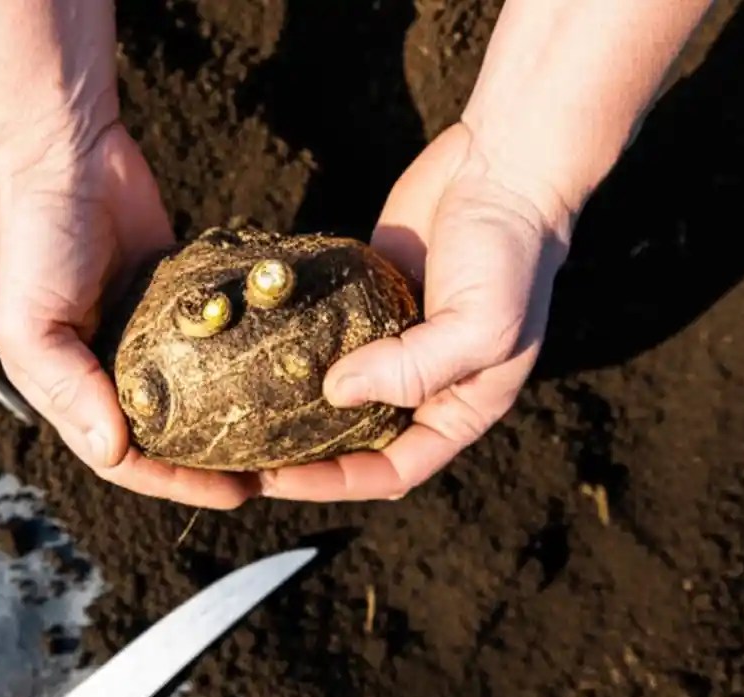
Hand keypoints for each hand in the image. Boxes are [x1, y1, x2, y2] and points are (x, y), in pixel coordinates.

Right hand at [0, 122, 257, 508]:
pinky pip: (209, 335)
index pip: (120, 453)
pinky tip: (272, 369)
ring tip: (277, 434)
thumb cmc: (32, 234)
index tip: (229, 491)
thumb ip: (69, 385)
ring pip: (190, 389)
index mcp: (63, 381)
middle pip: (161, 430)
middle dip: (207, 458)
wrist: (62, 149)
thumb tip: (113, 450)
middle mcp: (103, 362)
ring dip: (226, 414)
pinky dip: (236, 355)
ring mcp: (142, 327)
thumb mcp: (30, 319)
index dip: (173, 480)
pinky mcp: (175, 291)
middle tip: (265, 474)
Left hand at [259, 123, 573, 500]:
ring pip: (334, 391)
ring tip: (234, 411)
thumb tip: (334, 392)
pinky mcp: (365, 298)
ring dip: (290, 405)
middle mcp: (423, 383)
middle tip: (242, 455)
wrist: (502, 168)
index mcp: (459, 407)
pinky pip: (321, 335)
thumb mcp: (480, 325)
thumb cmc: (508, 254)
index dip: (337, 482)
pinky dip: (290, 346)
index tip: (279, 478)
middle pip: (357, 441)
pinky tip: (247, 348)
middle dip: (303, 454)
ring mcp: (391, 340)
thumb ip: (414, 369)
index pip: (394, 468)